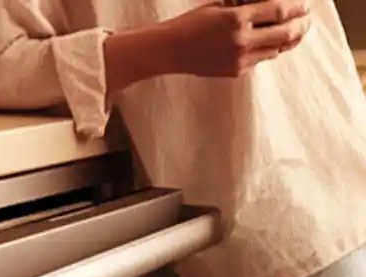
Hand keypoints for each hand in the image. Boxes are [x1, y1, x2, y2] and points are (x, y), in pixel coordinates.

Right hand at [104, 0, 312, 95]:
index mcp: (236, 18)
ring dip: (288, 40)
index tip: (304, 4)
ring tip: (294, 32)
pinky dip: (268, 50)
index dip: (296, 7)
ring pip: (276, 49)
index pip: (278, 10)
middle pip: (286, 33)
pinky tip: (270, 44)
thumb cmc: (189, 25)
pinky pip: (260, 60)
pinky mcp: (235, 71)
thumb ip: (246, 8)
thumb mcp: (218, 8)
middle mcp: (240, 40)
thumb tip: (272, 8)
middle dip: (301, 25)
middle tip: (307, 20)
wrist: (167, 51)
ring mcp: (239, 58)